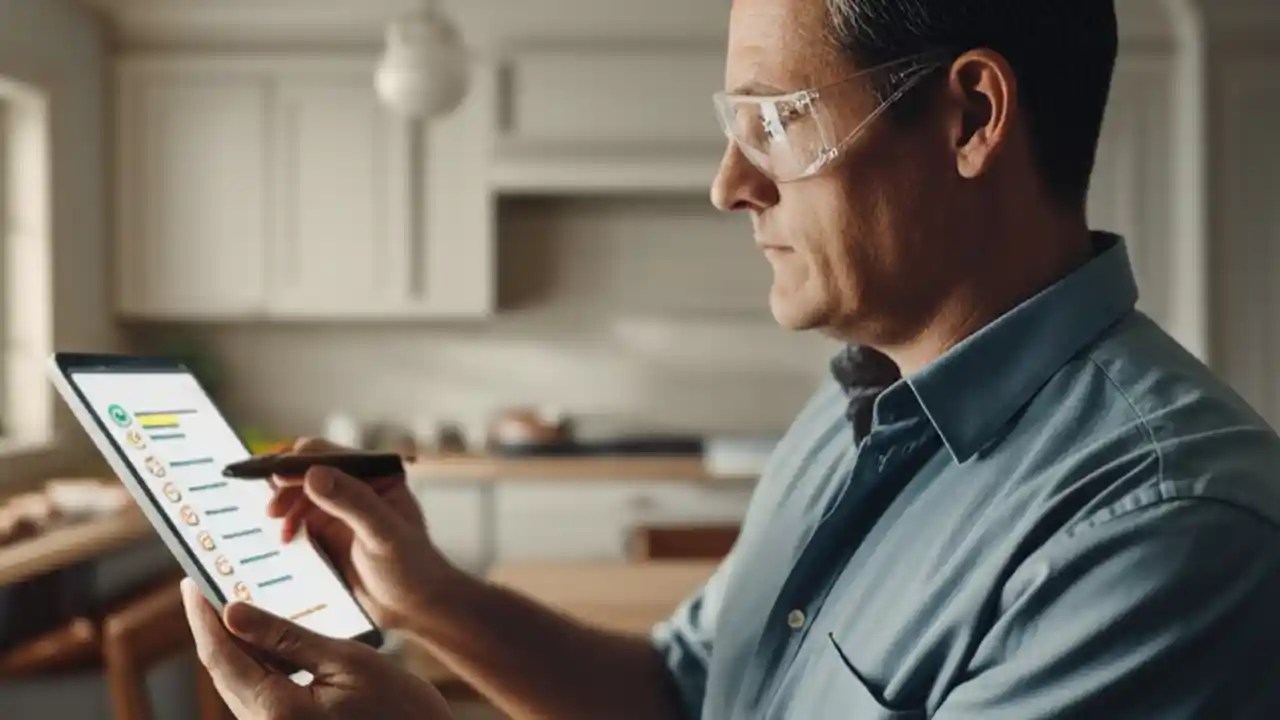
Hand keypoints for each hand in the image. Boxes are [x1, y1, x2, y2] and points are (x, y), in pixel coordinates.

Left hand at [182, 580, 452, 719]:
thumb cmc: (401, 711)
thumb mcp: (347, 660)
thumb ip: (286, 637)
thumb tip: (233, 612)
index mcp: (276, 711)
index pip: (222, 657)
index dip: (202, 618)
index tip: (191, 583)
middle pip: (224, 675)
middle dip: (213, 631)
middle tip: (205, 591)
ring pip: (239, 689)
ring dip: (234, 651)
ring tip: (232, 612)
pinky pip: (260, 702)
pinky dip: (257, 670)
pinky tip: (266, 646)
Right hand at [267, 438, 456, 629]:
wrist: (412, 606)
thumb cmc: (411, 568)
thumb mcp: (384, 534)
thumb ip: (353, 503)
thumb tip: (313, 474)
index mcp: (377, 473)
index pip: (329, 455)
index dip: (300, 463)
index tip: (276, 479)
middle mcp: (357, 484)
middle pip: (308, 470)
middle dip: (286, 484)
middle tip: (273, 510)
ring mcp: (340, 508)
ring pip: (299, 493)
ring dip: (284, 505)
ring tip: (280, 529)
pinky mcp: (327, 531)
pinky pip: (297, 517)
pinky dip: (287, 524)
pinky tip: (286, 540)